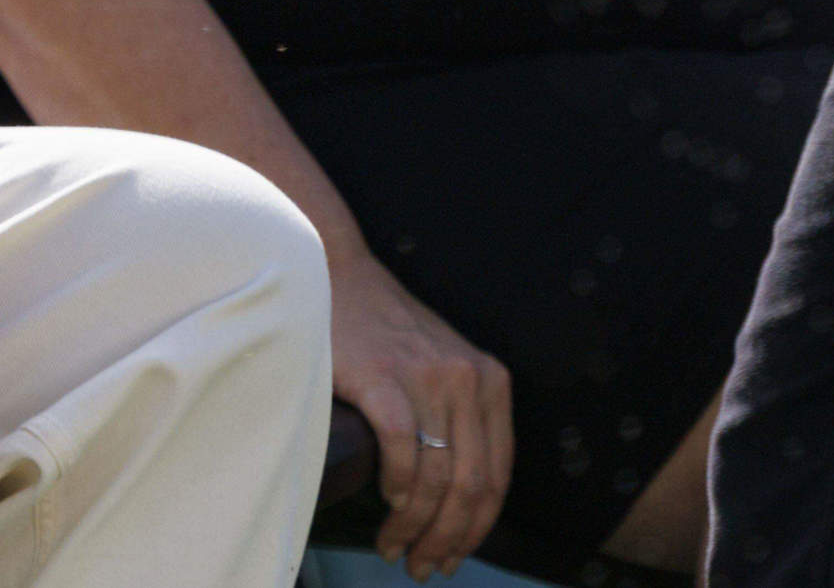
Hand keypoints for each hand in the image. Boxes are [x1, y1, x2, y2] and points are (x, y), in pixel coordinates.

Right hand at [331, 248, 513, 579]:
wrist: (337, 275)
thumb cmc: (383, 332)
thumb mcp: (443, 368)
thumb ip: (461, 419)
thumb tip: (458, 503)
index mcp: (490, 382)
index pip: (497, 479)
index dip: (477, 530)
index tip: (452, 557)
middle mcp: (467, 379)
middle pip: (469, 486)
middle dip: (447, 540)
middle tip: (423, 566)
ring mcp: (426, 376)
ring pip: (436, 477)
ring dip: (415, 526)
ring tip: (394, 547)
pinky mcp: (382, 374)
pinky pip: (402, 447)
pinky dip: (398, 485)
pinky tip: (388, 502)